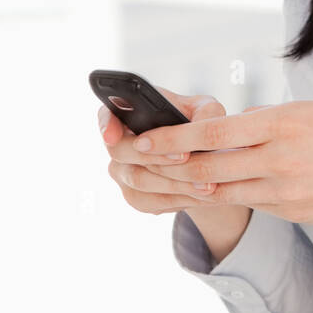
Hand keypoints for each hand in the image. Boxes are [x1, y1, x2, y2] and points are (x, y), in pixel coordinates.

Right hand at [99, 87, 228, 214]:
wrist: (206, 161)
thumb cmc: (200, 126)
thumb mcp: (206, 110)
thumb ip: (204, 112)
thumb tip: (198, 127)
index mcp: (131, 113)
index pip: (107, 114)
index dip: (106, 124)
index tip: (112, 135)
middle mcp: (120, 142)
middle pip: (121, 151)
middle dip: (155, 155)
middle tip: (185, 157)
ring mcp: (123, 172)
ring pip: (139, 180)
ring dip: (173, 182)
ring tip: (206, 184)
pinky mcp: (135, 197)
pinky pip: (150, 201)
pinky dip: (177, 199)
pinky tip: (199, 195)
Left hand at [125, 100, 312, 227]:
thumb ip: (273, 120)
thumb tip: (240, 125)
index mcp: (285, 123)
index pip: (215, 131)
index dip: (173, 138)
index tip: (143, 139)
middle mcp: (281, 158)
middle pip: (208, 166)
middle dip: (164, 166)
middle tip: (131, 163)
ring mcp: (286, 190)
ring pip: (222, 190)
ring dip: (187, 184)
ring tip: (155, 179)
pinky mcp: (294, 212)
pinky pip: (251, 202)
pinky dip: (226, 194)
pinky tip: (207, 190)